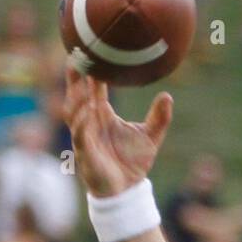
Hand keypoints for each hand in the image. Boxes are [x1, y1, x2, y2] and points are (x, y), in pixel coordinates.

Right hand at [63, 68, 172, 196]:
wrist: (127, 191)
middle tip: (76, 57)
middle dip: (74, 78)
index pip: (91, 88)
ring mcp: (84, 137)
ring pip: (73, 113)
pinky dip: (82, 122)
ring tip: (81, 83)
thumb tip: (168, 95)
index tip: (90, 50)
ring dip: (76, 98)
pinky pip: (80, 135)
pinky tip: (87, 110)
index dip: (90, 71)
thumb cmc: (133, 163)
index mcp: (101, 114)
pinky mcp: (85, 153)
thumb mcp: (150, 137)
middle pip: (76, 95)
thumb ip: (159, 118)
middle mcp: (89, 122)